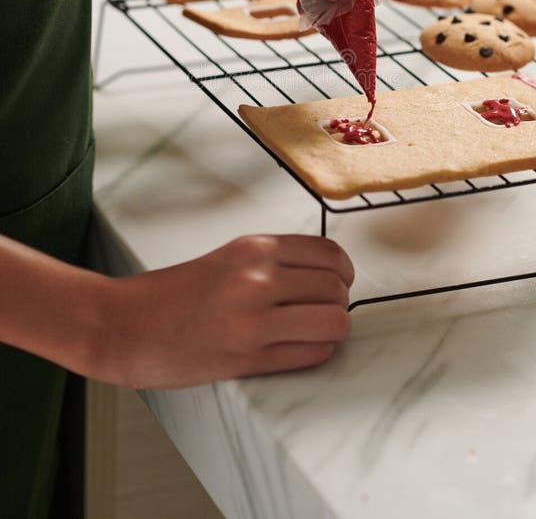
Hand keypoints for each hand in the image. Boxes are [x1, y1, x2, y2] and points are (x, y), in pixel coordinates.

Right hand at [101, 235, 353, 388]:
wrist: (123, 324)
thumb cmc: (171, 292)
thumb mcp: (226, 258)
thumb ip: (271, 262)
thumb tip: (320, 275)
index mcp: (254, 248)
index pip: (329, 253)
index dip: (342, 272)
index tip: (338, 283)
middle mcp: (259, 278)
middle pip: (336, 289)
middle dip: (338, 303)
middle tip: (324, 311)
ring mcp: (254, 319)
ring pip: (333, 322)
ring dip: (333, 329)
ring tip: (315, 332)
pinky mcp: (247, 357)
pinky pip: (311, 354)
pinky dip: (317, 352)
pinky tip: (301, 349)